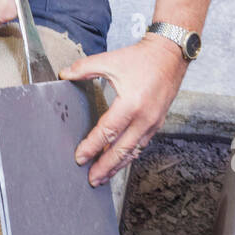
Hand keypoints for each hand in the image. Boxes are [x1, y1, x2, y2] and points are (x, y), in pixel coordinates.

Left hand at [58, 33, 187, 186]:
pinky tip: (120, 161)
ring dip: (117, 165)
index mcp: (130, 103)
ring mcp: (153, 122)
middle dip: (105, 166)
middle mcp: (144, 117)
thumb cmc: (142, 58)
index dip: (92, 146)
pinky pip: (141, 144)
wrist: (170, 55)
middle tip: (91, 179)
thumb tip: (64, 74)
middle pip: (121, 149)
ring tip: (103, 177)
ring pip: (133, 151)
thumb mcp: (110, 60)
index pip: (107, 132)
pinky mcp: (157, 123)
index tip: (79, 157)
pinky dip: (129, 155)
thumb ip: (84, 68)